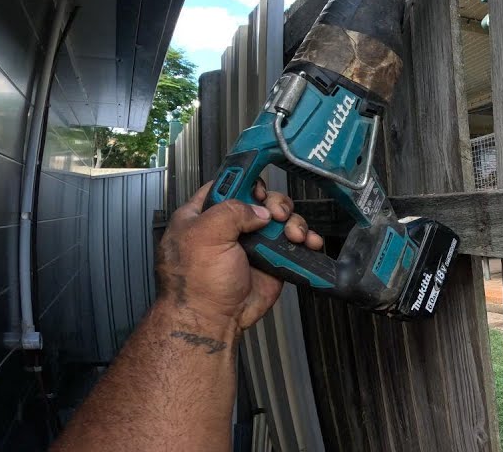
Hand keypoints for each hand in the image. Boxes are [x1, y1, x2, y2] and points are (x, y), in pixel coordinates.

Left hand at [155, 180, 324, 332]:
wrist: (213, 322)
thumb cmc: (195, 285)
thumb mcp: (204, 235)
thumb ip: (231, 210)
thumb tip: (258, 210)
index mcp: (203, 215)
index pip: (227, 184)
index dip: (245, 180)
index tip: (260, 185)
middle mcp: (229, 227)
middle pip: (261, 199)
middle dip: (275, 203)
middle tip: (276, 215)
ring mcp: (252, 244)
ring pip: (281, 219)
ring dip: (293, 221)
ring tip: (293, 234)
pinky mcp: (271, 260)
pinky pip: (293, 243)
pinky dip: (305, 239)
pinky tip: (307, 242)